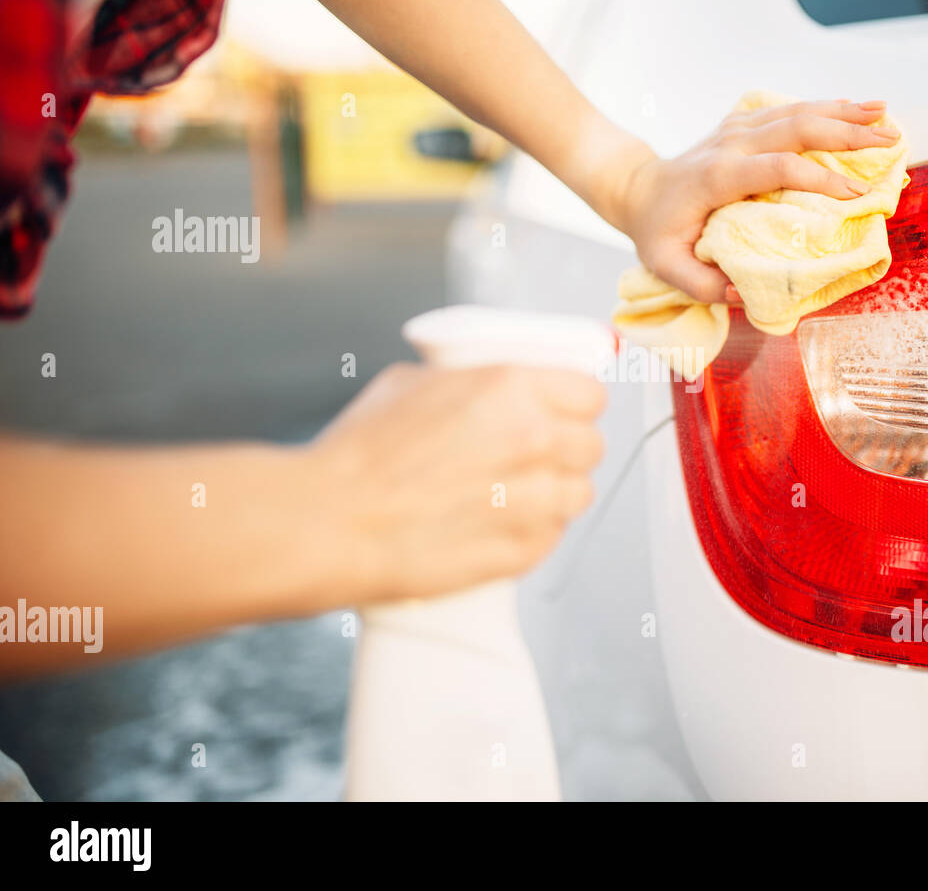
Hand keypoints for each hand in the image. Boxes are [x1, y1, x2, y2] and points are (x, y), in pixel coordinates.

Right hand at [308, 363, 605, 601]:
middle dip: (567, 449)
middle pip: (590, 444)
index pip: (590, 393)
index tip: (565, 412)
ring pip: (579, 493)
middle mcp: (533, 438)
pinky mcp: (522, 549)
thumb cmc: (359, 455)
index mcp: (511, 387)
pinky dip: (533, 531)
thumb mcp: (412, 383)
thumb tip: (488, 386)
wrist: (331, 521)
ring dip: (555, 492)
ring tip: (515, 494)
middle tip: (534, 455)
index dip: (576, 404)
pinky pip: (552, 535)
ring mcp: (533, 499)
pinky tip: (497, 523)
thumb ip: (469, 383)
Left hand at [612, 99, 899, 302]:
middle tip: (890, 142)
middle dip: (846, 134)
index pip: (775, 168)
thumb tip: (745, 293)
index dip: (818, 178)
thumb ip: (703, 285)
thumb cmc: (657, 232)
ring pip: (797, 112)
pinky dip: (827, 108)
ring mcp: (738, 129)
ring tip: (886, 116)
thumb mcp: (667, 268)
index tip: (856, 195)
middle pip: (795, 128)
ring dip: (844, 113)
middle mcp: (730, 145)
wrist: (638, 189)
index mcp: (717, 177)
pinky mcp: (744, 124)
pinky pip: (791, 111)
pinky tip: (858, 108)